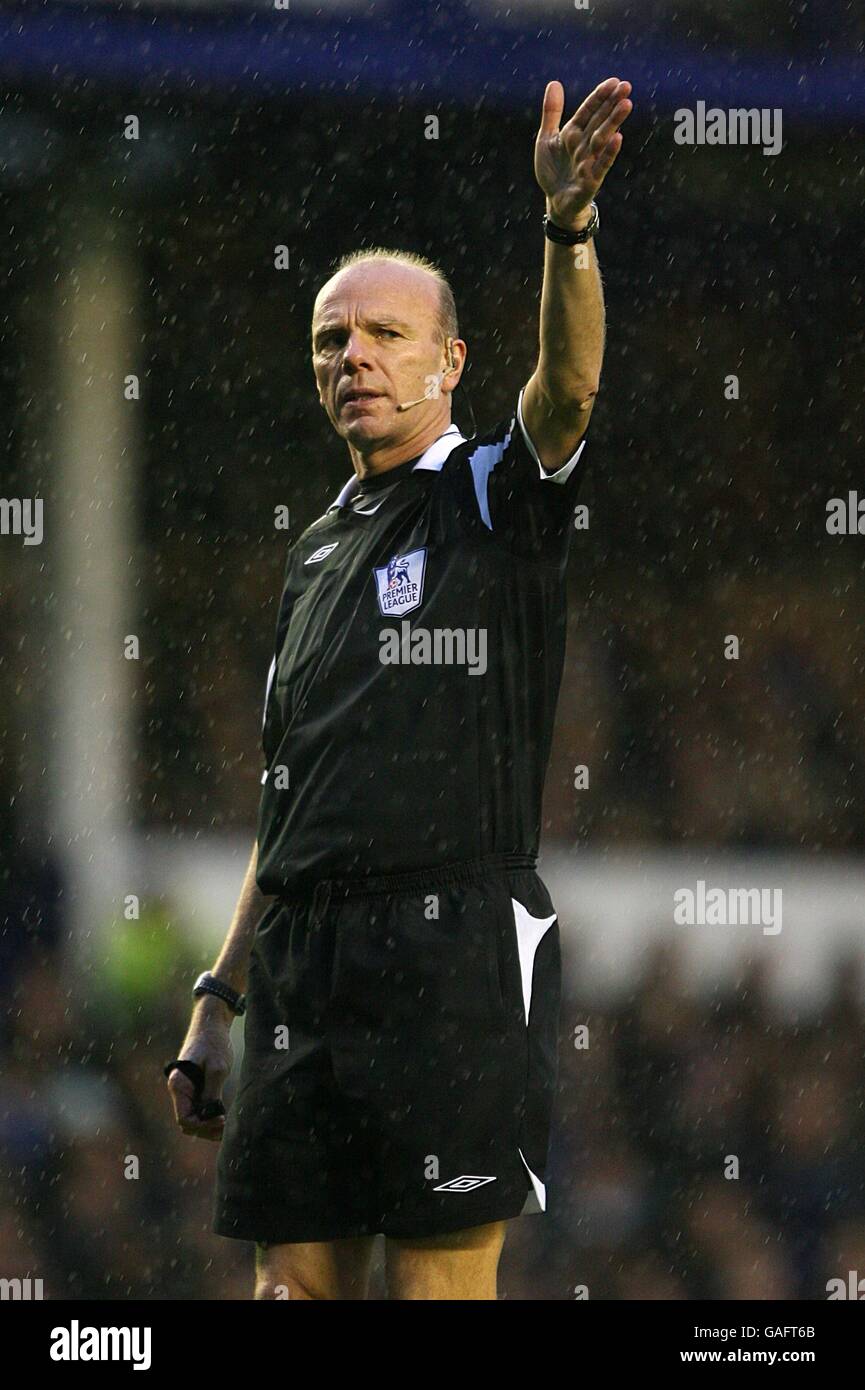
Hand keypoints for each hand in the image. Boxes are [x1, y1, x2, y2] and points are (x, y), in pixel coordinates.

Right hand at [167, 1001, 233, 1141]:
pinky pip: (199, 1109)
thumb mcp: (217, 1068)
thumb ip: (212, 1094)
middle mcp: (179, 1089)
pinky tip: (224, 1118)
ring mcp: (186, 1089)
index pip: (185, 1119)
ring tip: (227, 1125)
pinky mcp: (195, 1087)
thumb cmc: (214, 1042)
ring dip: (208, 1125)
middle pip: (188, 1123)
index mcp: (178, 1084)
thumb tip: (210, 1117)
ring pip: (193, 1118)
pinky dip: (210, 1116)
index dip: (203, 1126)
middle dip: (206, 1129)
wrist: (211, 1022)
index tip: (221, 1121)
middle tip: (226, 1127)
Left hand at [535, 77, 631, 229]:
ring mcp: (589, 162)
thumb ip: (552, 112)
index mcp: (573, 132)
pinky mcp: (591, 180)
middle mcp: (584, 144)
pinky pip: (601, 165)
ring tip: (627, 104)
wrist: (555, 202)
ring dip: (614, 122)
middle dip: (612, 104)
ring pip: (602, 139)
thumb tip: (554, 83)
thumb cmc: (553, 170)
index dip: (600, 96)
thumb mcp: (547, 138)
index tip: (614, 81)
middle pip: (599, 120)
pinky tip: (617, 137)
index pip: (589, 110)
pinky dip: (608, 152)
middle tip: (627, 86)